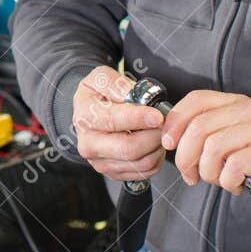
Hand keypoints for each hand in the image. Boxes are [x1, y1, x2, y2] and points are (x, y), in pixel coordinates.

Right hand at [70, 66, 164, 180]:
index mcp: (85, 118)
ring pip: (140, 163)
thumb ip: (116, 83)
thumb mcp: (101, 77)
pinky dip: (156, 158)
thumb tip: (132, 95)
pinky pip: (144, 172)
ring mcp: (100, 162)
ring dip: (157, 147)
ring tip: (160, 131)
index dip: (139, 119)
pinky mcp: (113, 174)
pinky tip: (154, 143)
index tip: (158, 115)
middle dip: (154, 136)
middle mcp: (89, 144)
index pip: (114, 122)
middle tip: (166, 123)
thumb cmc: (99, 95)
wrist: (90, 114)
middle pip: (129, 149)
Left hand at [160, 91, 250, 201]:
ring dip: (209, 172)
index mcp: (237, 103)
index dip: (175, 121)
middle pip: (199, 128)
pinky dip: (228, 181)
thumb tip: (175, 144)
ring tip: (221, 181)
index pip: (196, 100)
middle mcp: (248, 111)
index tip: (168, 143)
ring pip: (213, 148)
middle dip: (186, 156)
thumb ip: (211, 133)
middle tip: (191, 175)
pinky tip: (237, 185)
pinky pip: (233, 166)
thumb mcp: (237, 137)